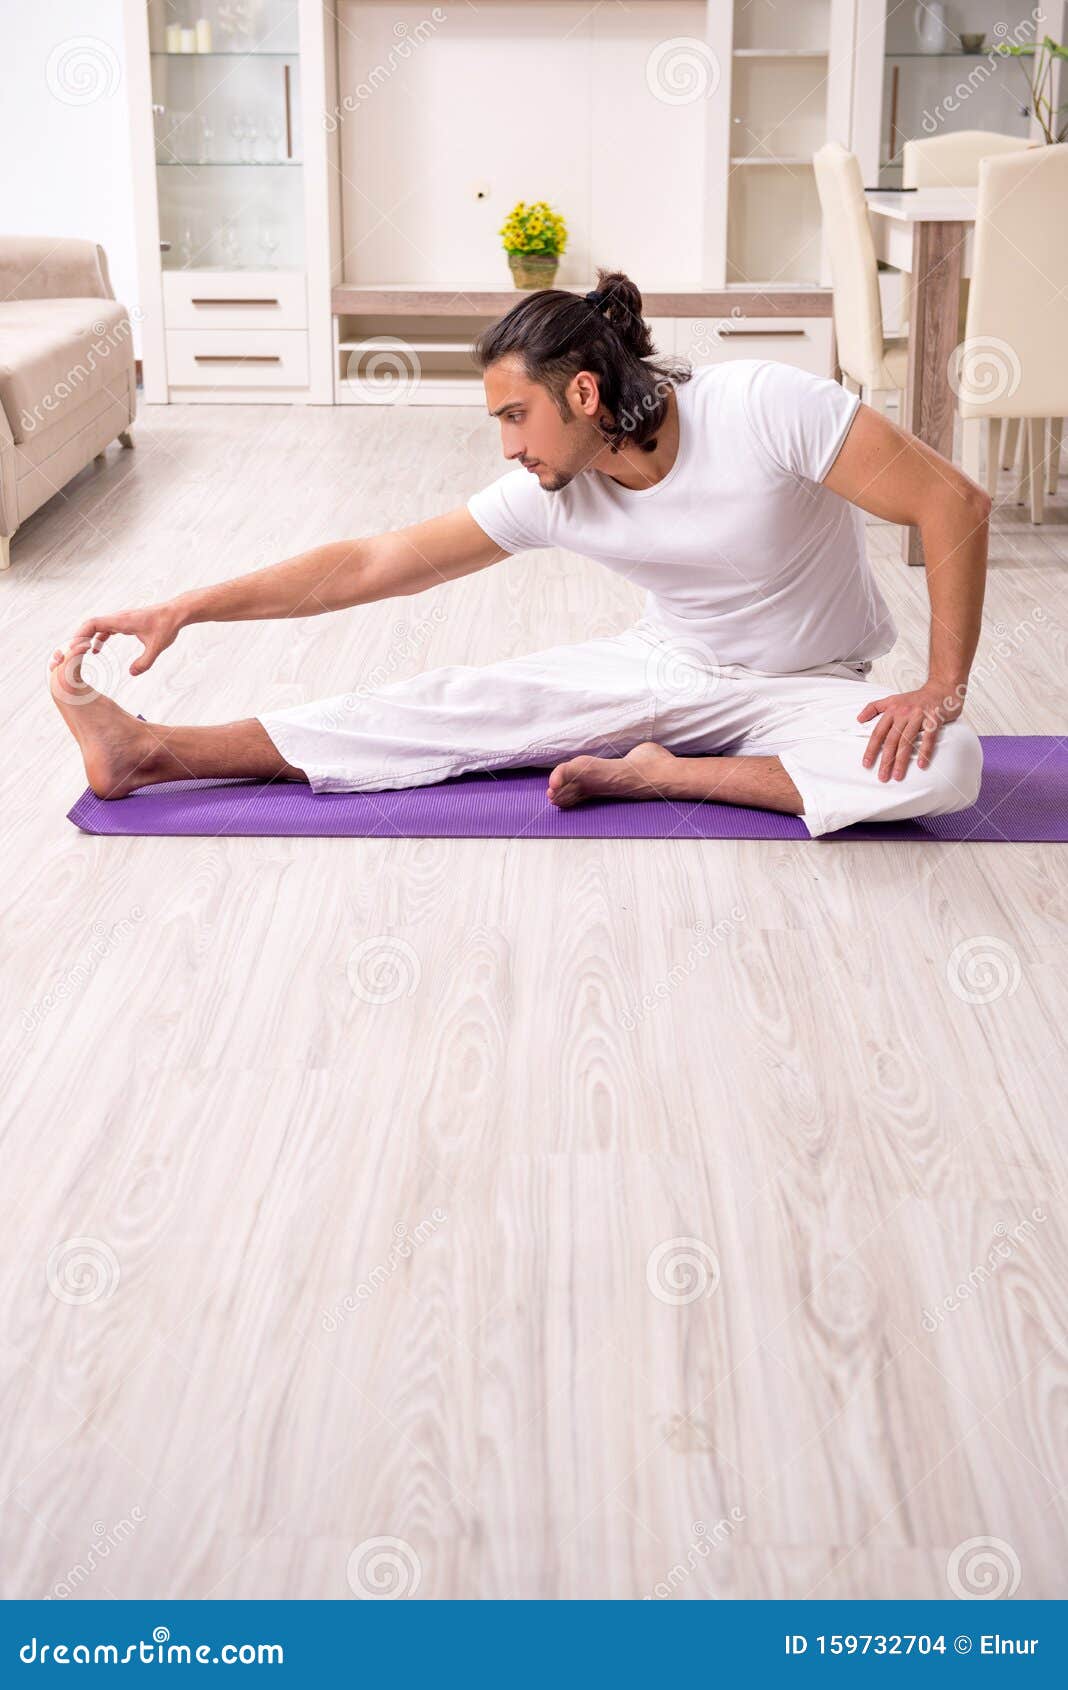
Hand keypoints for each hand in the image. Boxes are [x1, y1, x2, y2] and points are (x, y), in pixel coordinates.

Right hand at [51, 600, 183, 676]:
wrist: (175, 612)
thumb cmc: (167, 626)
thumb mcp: (157, 646)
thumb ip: (145, 661)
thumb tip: (132, 673)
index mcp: (121, 621)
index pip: (93, 624)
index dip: (80, 635)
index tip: (72, 648)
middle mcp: (117, 618)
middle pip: (89, 625)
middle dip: (77, 638)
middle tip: (68, 655)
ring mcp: (120, 620)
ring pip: (96, 627)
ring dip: (86, 638)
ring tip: (77, 654)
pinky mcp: (125, 623)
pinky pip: (105, 629)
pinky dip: (97, 638)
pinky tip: (96, 650)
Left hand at [856, 679, 964, 780]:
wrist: (941, 687)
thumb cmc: (916, 698)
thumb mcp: (892, 699)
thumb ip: (874, 707)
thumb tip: (858, 719)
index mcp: (892, 710)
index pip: (878, 732)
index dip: (871, 749)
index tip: (867, 764)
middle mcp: (904, 713)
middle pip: (891, 740)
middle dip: (886, 760)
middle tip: (882, 776)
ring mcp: (919, 716)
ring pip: (907, 740)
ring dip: (902, 760)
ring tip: (897, 775)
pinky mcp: (935, 719)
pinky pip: (929, 737)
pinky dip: (925, 751)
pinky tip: (921, 765)